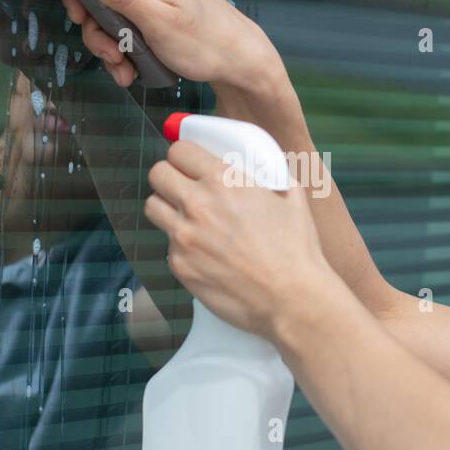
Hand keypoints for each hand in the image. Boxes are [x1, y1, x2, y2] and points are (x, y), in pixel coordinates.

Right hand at [62, 0, 283, 90]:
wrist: (240, 61)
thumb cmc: (207, 43)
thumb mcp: (159, 23)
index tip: (80, 19)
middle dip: (99, 30)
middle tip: (113, 55)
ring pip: (112, 15)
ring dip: (112, 46)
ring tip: (126, 68)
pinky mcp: (159, 10)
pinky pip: (129, 24)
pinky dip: (126, 48)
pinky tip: (134, 68)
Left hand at [143, 138, 333, 341]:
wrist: (291, 299)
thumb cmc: (296, 249)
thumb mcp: (291, 195)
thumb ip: (271, 171)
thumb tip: (262, 163)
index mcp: (224, 180)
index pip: (179, 150)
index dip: (184, 156)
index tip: (190, 165)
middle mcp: (198, 204)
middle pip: (158, 174)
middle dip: (169, 178)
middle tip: (183, 188)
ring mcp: (184, 236)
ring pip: (153, 207)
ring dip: (167, 208)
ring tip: (187, 219)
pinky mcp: (179, 265)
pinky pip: (167, 245)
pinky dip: (181, 245)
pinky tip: (204, 253)